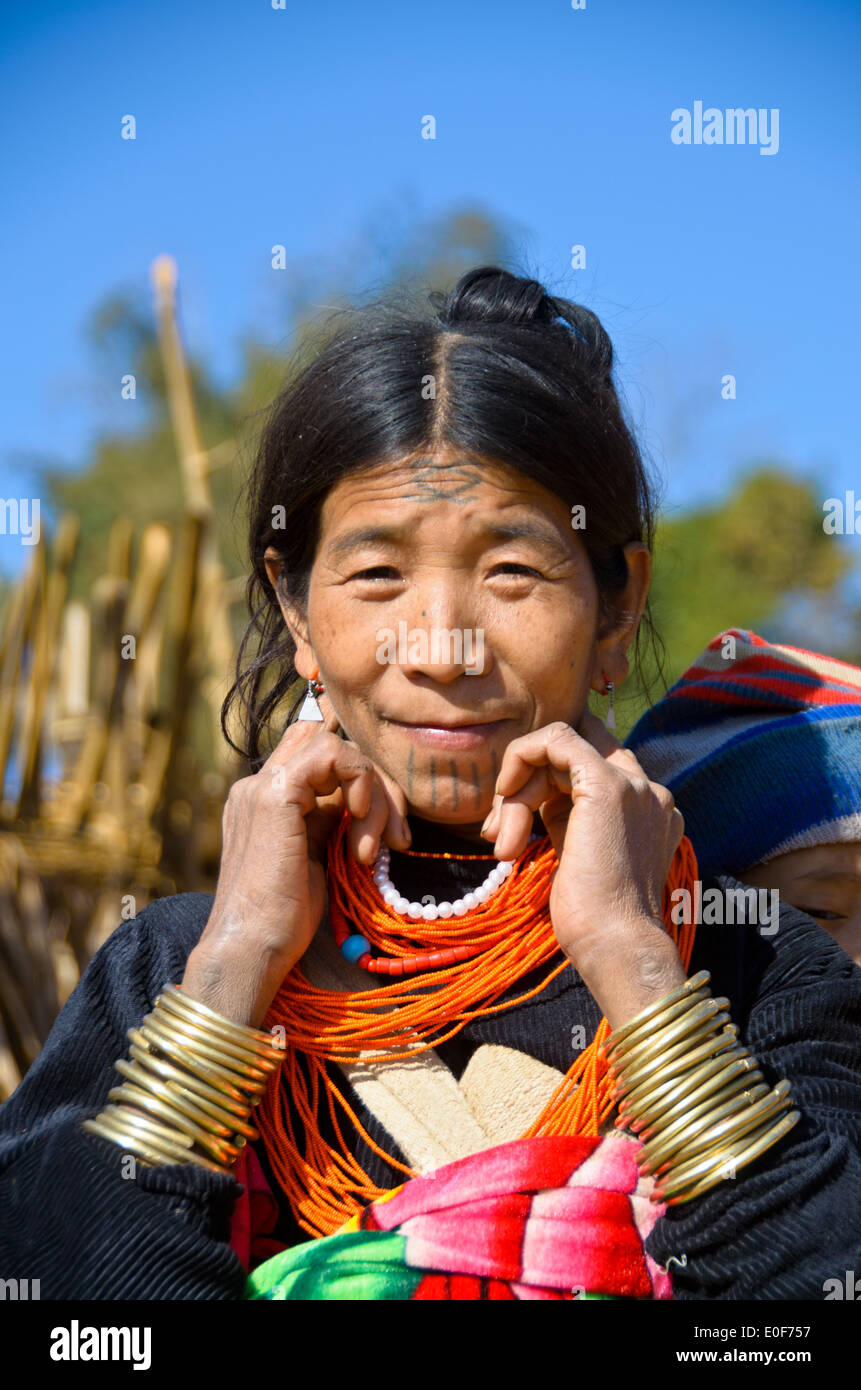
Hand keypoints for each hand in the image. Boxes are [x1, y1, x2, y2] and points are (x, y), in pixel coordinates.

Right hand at [181, 697, 409, 1027]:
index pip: (317, 753)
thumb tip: (366, 804)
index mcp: (264, 800)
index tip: (386, 821)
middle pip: (328, 740)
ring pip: (336, 746)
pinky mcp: (277, 794)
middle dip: (374, 778)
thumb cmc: (282, 919)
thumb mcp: (314, 859)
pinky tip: (364, 824)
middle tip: (396, 835)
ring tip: (377, 846)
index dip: (358, 774)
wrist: (250, 949)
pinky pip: (333, 753)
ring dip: (374, 790)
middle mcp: (257, 785)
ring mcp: (262, 786)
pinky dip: (362, 782)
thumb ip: (330, 822)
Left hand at [480, 711, 686, 1028]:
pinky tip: (506, 794)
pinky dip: (521, 758)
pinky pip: (555, 739)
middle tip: (497, 835)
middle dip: (524, 789)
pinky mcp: (606, 784)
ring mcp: (632, 785)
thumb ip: (565, 822)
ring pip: (557, 752)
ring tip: (503, 844)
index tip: (512, 815)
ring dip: (516, 793)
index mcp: (648, 811)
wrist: (615, 945)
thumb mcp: (578, 858)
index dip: (547, 778)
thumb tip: (517, 800)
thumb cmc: (593, 921)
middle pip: (570, 761)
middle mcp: (648, 792)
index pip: (591, 768)